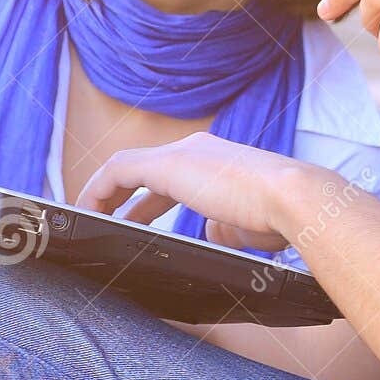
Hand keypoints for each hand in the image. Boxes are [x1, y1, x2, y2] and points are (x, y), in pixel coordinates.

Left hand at [76, 132, 309, 252]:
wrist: (291, 198)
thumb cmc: (277, 216)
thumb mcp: (243, 225)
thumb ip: (222, 223)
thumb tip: (211, 230)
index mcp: (216, 162)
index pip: (170, 177)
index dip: (146, 200)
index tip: (133, 222)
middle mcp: (197, 149)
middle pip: (144, 169)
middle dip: (120, 198)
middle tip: (103, 223)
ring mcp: (184, 152)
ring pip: (127, 166)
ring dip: (103, 193)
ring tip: (88, 220)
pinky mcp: (169, 163)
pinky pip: (118, 171)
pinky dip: (98, 190)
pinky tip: (88, 213)